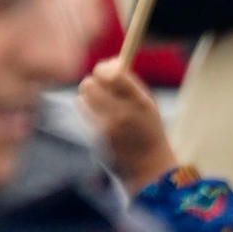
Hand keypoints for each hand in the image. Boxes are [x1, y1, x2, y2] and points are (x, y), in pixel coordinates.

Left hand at [77, 60, 175, 192]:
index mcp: (140, 103)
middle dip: (93, 82)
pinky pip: (84, 114)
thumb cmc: (147, 130)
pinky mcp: (96, 141)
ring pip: (82, 97)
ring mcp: (107, 130)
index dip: (103, 69)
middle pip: (90, 83)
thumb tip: (108, 62)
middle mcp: (123, 115)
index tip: (104, 71)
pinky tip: (102, 121)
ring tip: (101, 104)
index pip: (113, 74)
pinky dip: (89, 113)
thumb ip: (129, 83)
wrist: (150, 169)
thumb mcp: (147, 104)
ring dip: (88, 97)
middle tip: (100, 87)